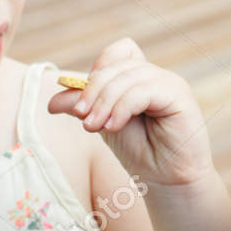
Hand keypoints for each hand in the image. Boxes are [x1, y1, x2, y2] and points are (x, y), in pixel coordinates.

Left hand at [48, 38, 216, 186]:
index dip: (99, 70)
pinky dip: (122, 108)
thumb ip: (82, 107)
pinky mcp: (179, 96)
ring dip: (104, 102)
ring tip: (93, 127)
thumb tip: (52, 100)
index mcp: (142, 77)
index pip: (120, 50)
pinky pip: (143, 91)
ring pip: (128, 77)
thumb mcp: (103, 124)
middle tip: (82, 117)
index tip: (84, 102)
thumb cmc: (141, 152)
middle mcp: (158, 76)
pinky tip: (113, 127)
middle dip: (93, 91)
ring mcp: (171, 83)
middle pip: (118, 64)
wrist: (167, 180)